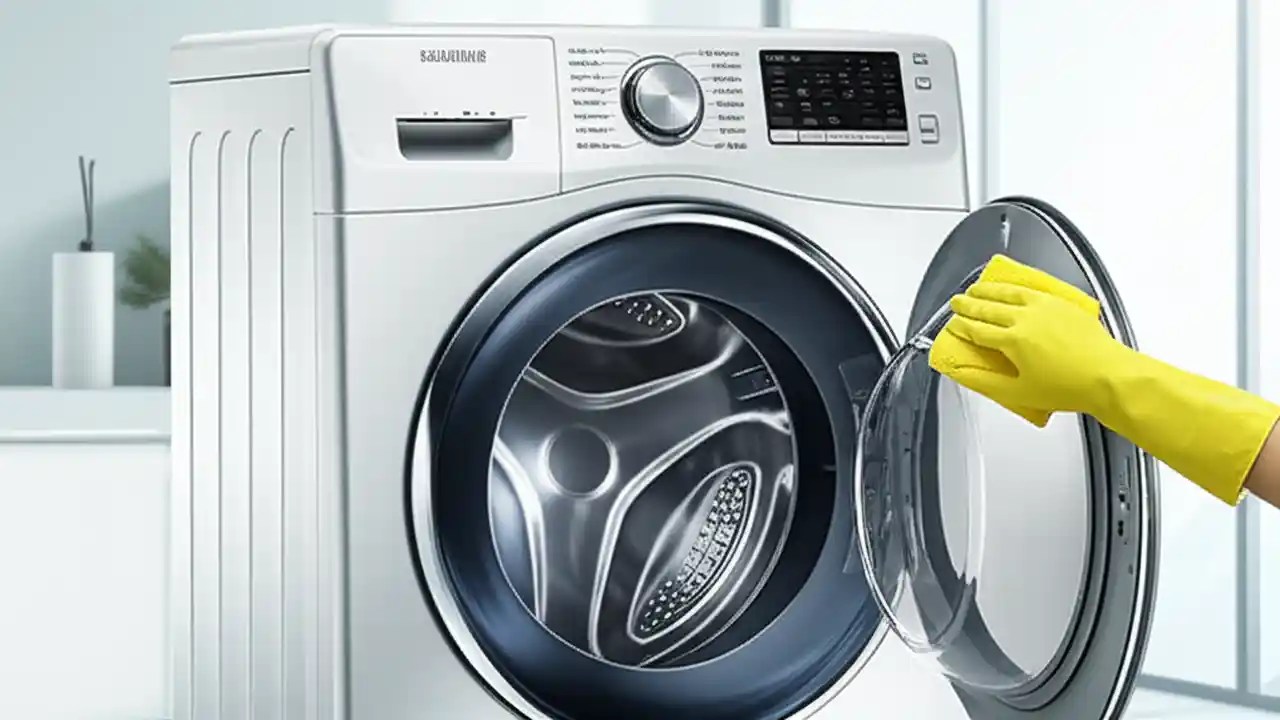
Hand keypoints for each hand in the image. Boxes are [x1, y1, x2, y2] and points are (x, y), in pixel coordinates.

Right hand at [939, 280, 1131, 416]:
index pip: (977, 329)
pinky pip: (1031, 288)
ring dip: (988, 289)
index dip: (961, 326)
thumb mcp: (1019, 392)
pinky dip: (1015, 284)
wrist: (1107, 375)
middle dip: (968, 304)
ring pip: (1008, 292)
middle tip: (957, 302)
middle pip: (988, 307)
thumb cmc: (1068, 387)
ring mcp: (1044, 306)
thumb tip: (962, 373)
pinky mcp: (1060, 302)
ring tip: (976, 288)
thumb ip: (985, 382)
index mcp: (1013, 340)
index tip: (953, 325)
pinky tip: (1010, 285)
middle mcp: (1025, 318)